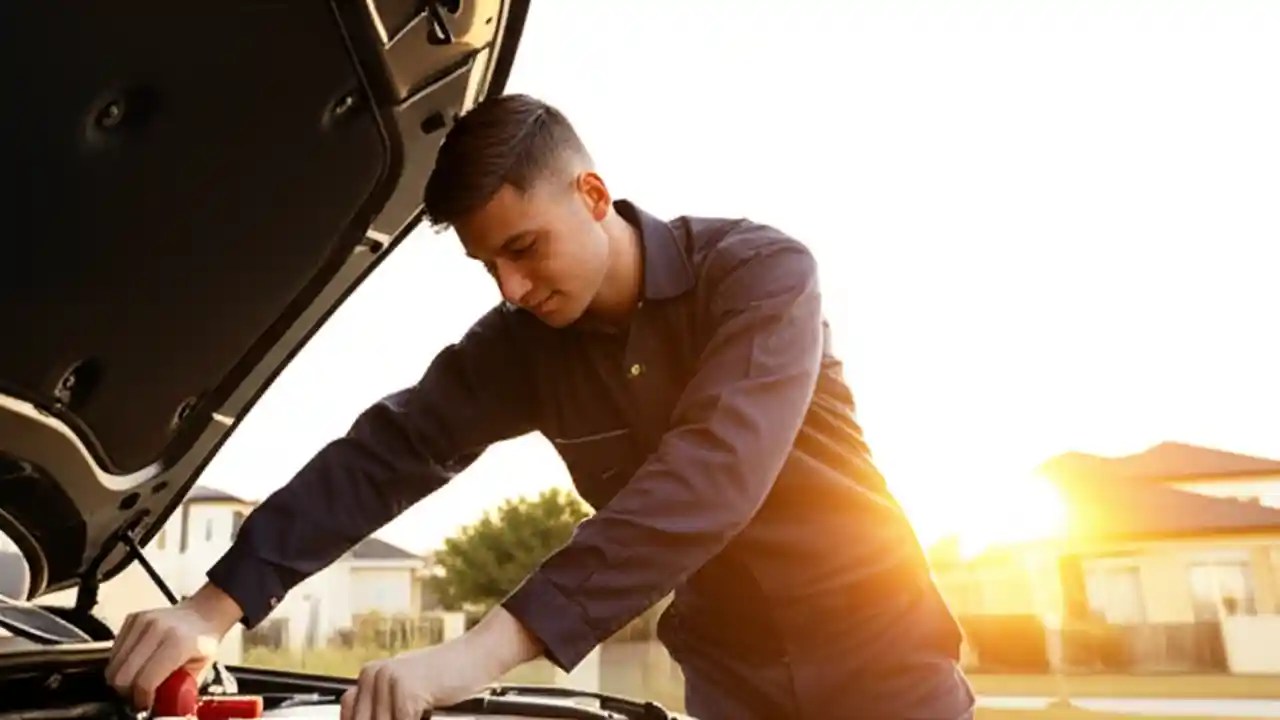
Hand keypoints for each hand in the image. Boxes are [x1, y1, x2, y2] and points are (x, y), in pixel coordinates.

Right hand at [105, 583, 242, 709]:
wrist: (202, 614)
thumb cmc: (203, 641)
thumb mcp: (201, 670)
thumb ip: (182, 691)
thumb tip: (166, 710)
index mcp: (178, 643)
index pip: (145, 681)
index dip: (143, 699)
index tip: (147, 705)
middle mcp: (157, 629)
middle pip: (123, 675)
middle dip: (129, 692)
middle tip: (140, 695)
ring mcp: (142, 622)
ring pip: (114, 665)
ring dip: (123, 679)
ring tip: (138, 680)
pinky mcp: (131, 619)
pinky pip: (113, 651)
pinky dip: (120, 664)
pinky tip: (135, 665)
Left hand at [340, 607, 542, 719]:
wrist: (477, 654)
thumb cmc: (448, 674)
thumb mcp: (407, 690)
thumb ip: (383, 706)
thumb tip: (364, 718)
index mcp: (368, 675)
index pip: (349, 715)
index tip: (386, 719)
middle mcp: (372, 675)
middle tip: (407, 716)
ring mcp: (387, 682)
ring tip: (420, 715)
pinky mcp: (406, 692)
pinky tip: (428, 716)